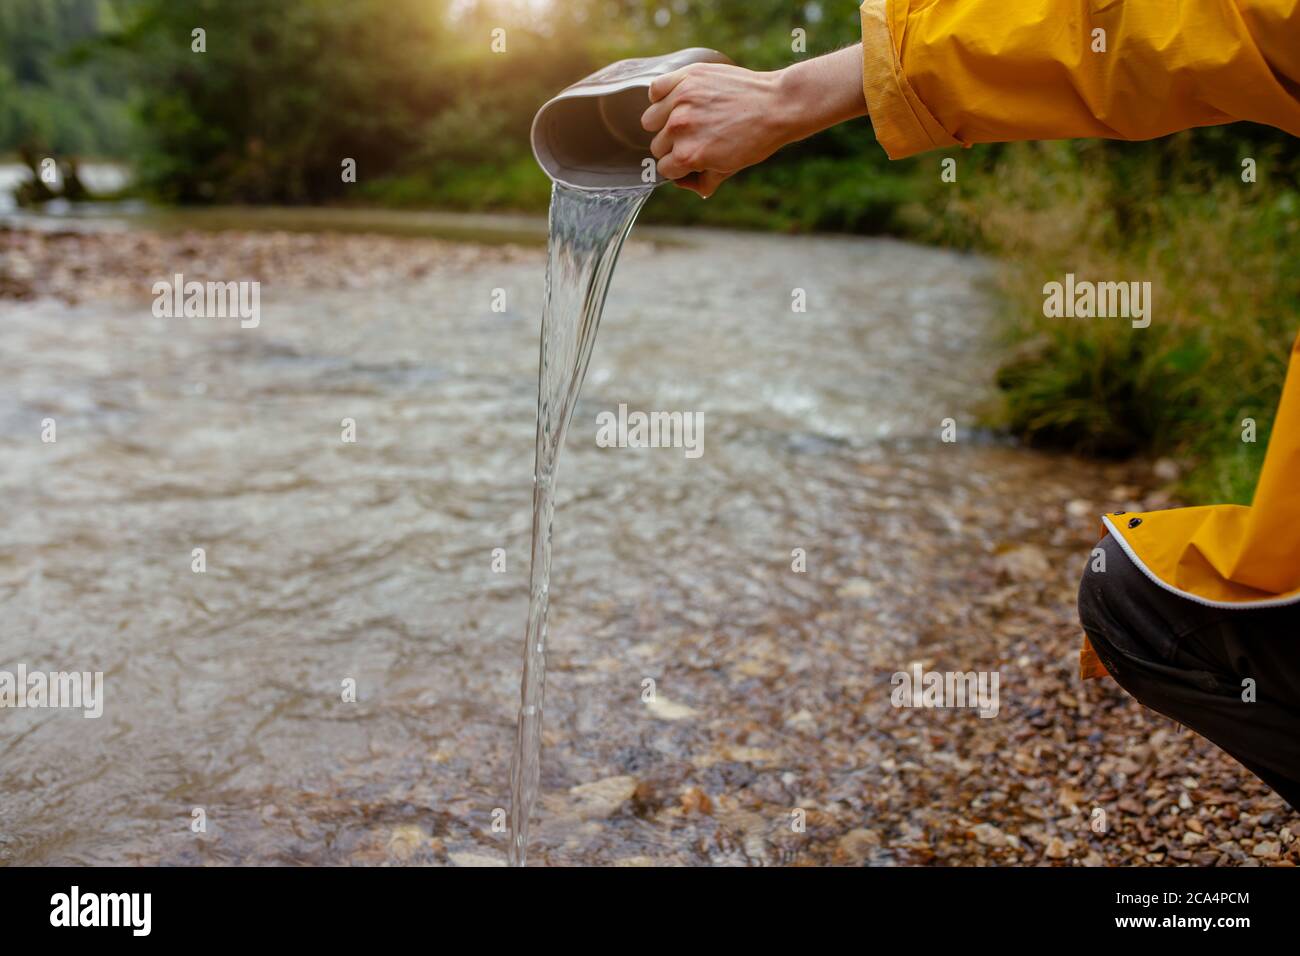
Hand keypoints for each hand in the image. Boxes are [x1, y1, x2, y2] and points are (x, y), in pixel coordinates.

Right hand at [640, 63, 789, 197]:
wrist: (777, 106)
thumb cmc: (756, 140)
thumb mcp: (729, 169)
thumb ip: (703, 181)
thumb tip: (686, 184)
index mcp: (687, 156)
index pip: (664, 168)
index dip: (678, 167)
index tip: (690, 160)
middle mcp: (679, 129)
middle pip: (657, 145)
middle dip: (673, 146)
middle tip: (694, 139)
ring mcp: (680, 101)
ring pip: (650, 120)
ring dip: (663, 122)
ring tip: (685, 119)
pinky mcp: (686, 78)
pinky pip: (655, 89)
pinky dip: (661, 95)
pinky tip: (677, 99)